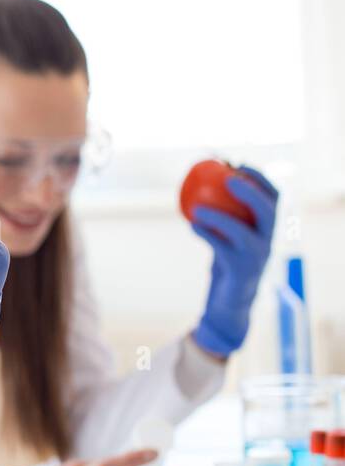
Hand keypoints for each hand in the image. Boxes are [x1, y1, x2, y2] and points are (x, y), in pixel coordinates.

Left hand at [191, 165, 277, 357]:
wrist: (229, 301)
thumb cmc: (225, 261)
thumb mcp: (225, 234)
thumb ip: (222, 212)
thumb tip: (203, 178)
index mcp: (268, 229)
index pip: (275, 198)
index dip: (261, 178)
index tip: (238, 164)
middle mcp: (268, 241)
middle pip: (268, 211)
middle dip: (250, 191)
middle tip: (227, 177)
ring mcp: (256, 258)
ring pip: (243, 232)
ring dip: (220, 216)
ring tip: (197, 207)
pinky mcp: (240, 272)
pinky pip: (222, 249)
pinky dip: (207, 234)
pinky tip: (191, 224)